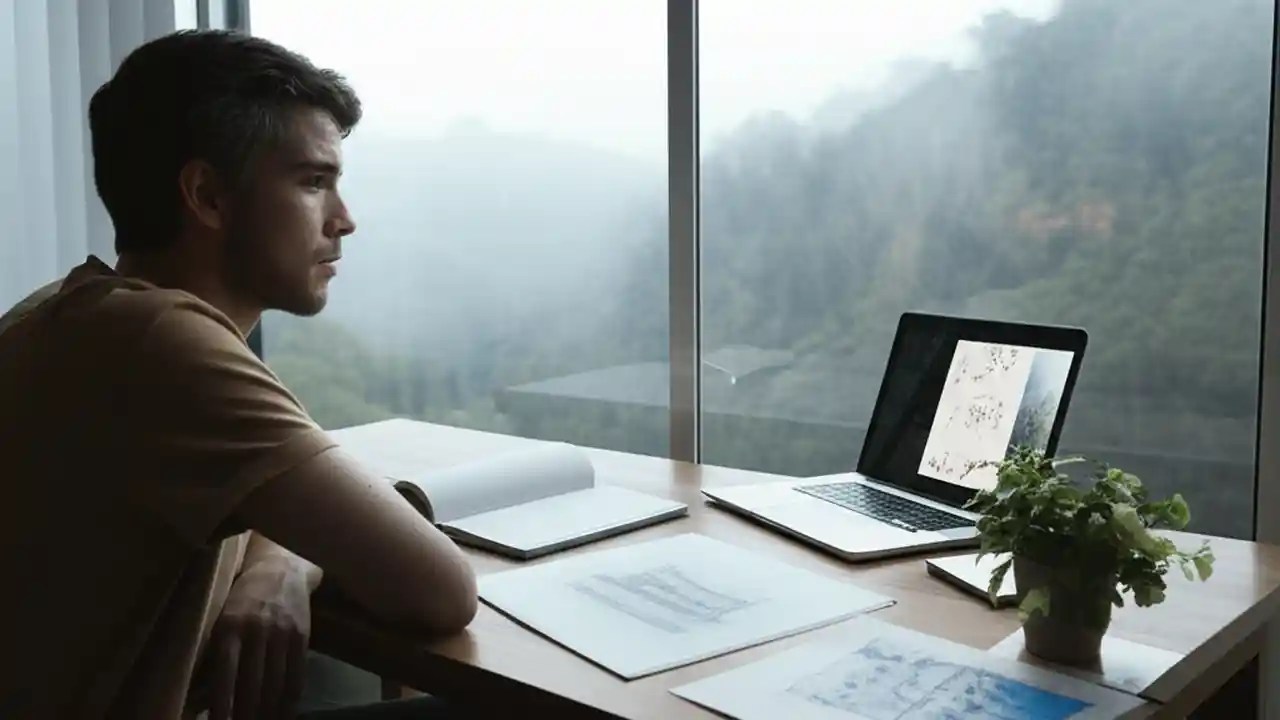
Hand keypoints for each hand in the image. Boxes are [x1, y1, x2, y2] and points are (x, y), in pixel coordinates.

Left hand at [208, 554, 314, 719]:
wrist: (282, 567)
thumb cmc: (242, 597)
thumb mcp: (221, 619)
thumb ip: (215, 653)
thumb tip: (201, 697)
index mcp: (230, 627)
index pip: (225, 676)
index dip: (222, 706)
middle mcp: (257, 631)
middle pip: (252, 685)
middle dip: (245, 715)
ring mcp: (283, 634)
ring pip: (276, 685)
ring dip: (268, 713)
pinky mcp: (302, 637)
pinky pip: (297, 676)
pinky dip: (290, 701)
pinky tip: (284, 714)